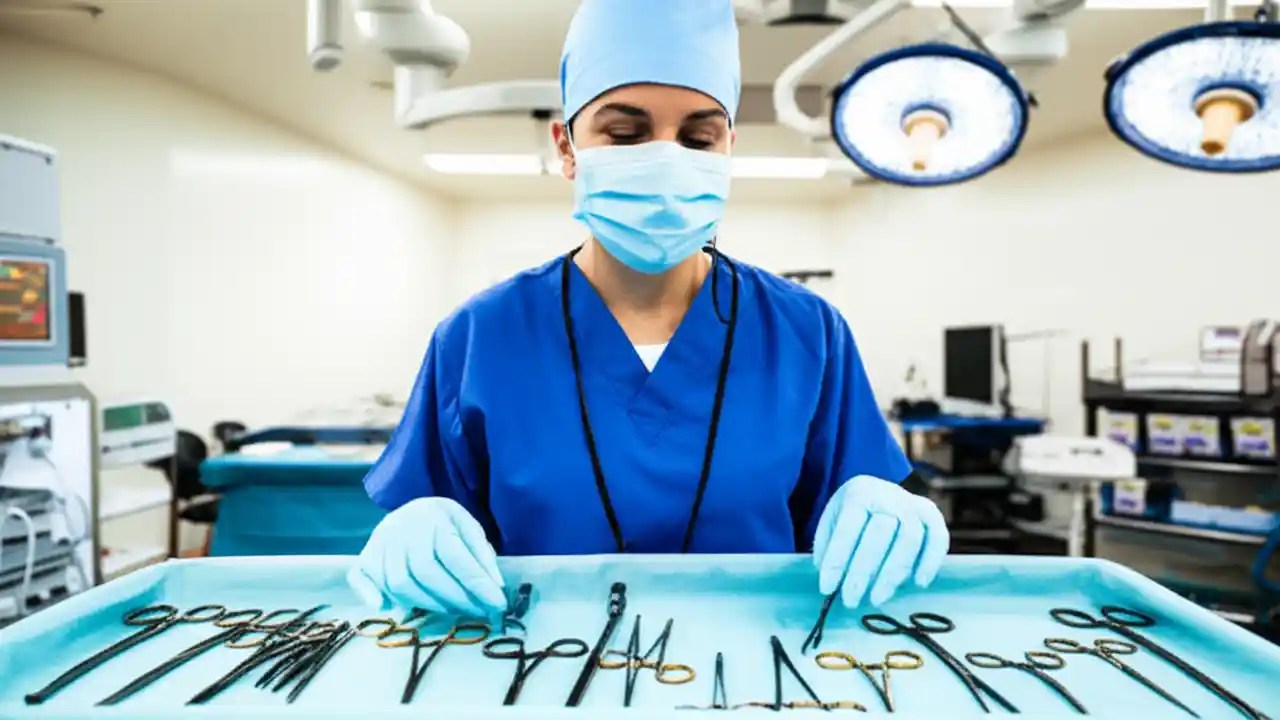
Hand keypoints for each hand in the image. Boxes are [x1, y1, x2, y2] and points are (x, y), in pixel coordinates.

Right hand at [347, 497, 506, 619]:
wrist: (412, 510)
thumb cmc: (444, 523)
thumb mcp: (469, 527)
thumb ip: (482, 554)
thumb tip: (495, 586)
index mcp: (434, 518)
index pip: (457, 558)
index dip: (478, 586)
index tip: (498, 607)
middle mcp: (402, 529)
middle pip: (427, 574)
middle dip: (456, 599)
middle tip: (478, 612)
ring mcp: (379, 543)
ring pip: (400, 584)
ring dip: (429, 605)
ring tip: (452, 610)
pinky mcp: (364, 558)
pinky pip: (364, 582)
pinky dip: (379, 599)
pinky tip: (401, 611)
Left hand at [813, 475, 948, 607]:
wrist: (878, 494)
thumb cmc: (852, 517)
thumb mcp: (832, 523)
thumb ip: (829, 550)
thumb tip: (831, 586)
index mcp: (858, 493)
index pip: (847, 528)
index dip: (837, 560)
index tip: (827, 588)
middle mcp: (888, 495)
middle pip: (879, 533)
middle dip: (863, 571)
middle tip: (851, 600)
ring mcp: (913, 504)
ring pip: (909, 538)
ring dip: (893, 573)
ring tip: (877, 598)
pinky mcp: (932, 515)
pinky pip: (938, 537)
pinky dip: (930, 561)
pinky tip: (919, 583)